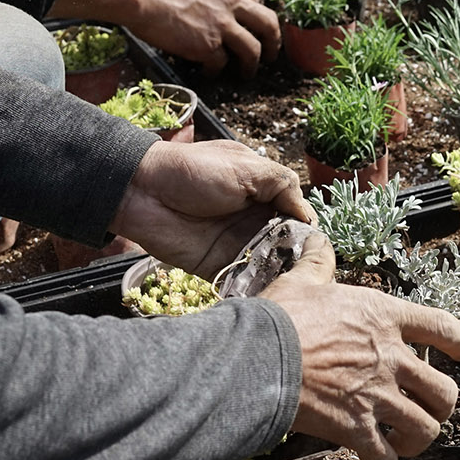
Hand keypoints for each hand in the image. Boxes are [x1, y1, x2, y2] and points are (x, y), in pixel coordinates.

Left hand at [110, 140, 310, 276]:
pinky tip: (276, 293)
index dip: (309, 230)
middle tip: (309, 269)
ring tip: (296, 284)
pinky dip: (261, 287)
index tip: (317, 245)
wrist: (142, 192)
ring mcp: (240, 246)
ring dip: (285, 274)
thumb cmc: (192, 171)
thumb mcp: (246, 166)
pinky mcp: (222, 267)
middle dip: (301, 257)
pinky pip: (248, 281)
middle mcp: (256, 222)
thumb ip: (283, 185)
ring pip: (273, 265)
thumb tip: (309, 215)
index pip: (298, 216)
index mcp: (264, 195)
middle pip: (290, 244)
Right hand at [122, 0, 280, 74]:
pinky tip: (209, 72)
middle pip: (268, 25)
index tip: (257, 30)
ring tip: (246, 73)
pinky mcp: (209, 45)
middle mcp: (232, 0)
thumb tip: (219, 8)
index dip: (259, 20)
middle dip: (273, 43)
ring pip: (253, 51)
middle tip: (270, 55)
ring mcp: (222, 24)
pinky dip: (216, 71)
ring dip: (251, 65)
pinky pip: (222, 64)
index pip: (257, 3)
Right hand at [262, 238, 459, 459]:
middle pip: (445, 392)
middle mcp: (392, 358)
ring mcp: (378, 396)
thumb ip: (318, 264)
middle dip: (439, 407)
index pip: (445, 327)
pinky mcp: (357, 429)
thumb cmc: (278, 319)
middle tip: (422, 411)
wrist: (257, 358)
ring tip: (400, 444)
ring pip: (425, 429)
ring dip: (416, 441)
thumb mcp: (302, 282)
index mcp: (385, 318)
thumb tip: (317, 240)